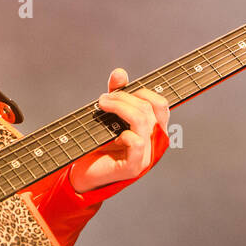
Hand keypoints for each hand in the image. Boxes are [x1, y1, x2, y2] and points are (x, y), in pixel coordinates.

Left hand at [69, 67, 169, 191]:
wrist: (85, 172)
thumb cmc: (100, 143)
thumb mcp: (109, 115)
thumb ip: (117, 95)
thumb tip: (120, 72)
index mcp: (154, 129)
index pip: (160, 104)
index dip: (142, 92)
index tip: (118, 91)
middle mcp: (155, 142)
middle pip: (149, 108)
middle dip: (124, 97)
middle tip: (102, 99)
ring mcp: (147, 155)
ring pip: (143, 121)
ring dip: (120, 108)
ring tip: (101, 106)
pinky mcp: (134, 167)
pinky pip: (137, 142)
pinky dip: (123, 133)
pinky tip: (111, 135)